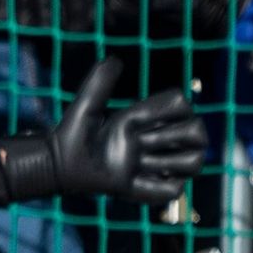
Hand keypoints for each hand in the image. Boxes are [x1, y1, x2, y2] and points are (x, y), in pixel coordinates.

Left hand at [0, 60, 208, 205]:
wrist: (56, 166)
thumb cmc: (69, 134)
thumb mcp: (85, 108)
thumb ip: (98, 84)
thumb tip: (115, 60)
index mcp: (138, 120)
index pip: (179, 105)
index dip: (172, 108)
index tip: (139, 117)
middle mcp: (147, 142)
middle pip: (196, 134)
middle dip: (187, 134)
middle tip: (152, 139)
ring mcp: (144, 166)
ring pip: (192, 163)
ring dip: (180, 162)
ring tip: (151, 161)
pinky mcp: (136, 188)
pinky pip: (171, 192)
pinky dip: (167, 187)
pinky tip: (144, 180)